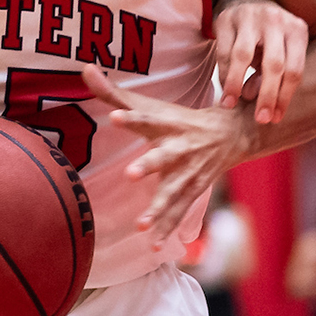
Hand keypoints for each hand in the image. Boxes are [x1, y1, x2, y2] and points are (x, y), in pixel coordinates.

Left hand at [84, 64, 252, 242]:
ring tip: (141, 225)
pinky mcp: (191, 191)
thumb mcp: (151, 104)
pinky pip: (179, 213)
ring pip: (172, 192)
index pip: (146, 118)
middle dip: (148, 166)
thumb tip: (84, 68)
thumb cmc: (178, 119)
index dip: (131, 117)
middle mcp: (179, 149)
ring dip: (158, 209)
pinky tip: (153, 246)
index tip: (114, 115)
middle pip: (162, 157)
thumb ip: (114, 92)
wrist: (231, 135)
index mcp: (167, 124)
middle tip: (131, 173)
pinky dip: (167, 229)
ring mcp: (187, 173)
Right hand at [212, 0, 308, 124]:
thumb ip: (278, 76)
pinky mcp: (226, 18)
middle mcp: (276, 20)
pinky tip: (225, 90)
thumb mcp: (282, 49)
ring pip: (243, 56)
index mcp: (297, 30)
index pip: (295, 70)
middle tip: (260, 119)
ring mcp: (250, 17)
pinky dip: (223, 74)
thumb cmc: (269, 36)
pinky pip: (223, 51)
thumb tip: (267, 108)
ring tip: (230, 105)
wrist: (245, 0)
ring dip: (236, 84)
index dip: (285, 97)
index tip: (275, 118)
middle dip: (267, 95)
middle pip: (274, 64)